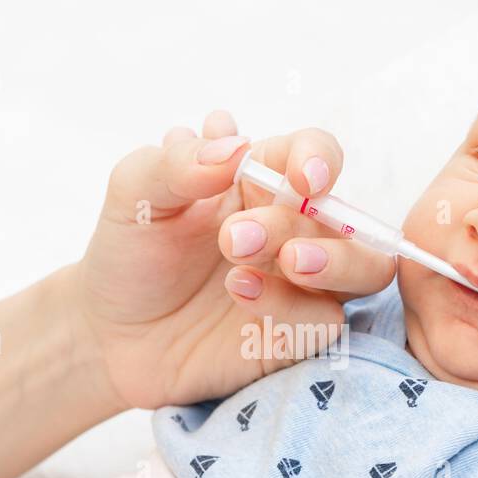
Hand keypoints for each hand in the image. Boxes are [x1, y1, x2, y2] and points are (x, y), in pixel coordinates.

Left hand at [73, 110, 395, 411]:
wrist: (109, 334)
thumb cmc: (129, 254)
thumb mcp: (135, 194)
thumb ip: (179, 163)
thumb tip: (235, 142)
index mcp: (263, 182)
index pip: (316, 155)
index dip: (320, 159)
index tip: (302, 178)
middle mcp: (294, 228)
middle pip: (346, 216)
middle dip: (299, 222)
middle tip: (234, 238)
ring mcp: (303, 285)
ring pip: (367, 269)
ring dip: (334, 261)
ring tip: (286, 261)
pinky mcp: (298, 335)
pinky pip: (327, 320)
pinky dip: (293, 306)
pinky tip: (242, 295)